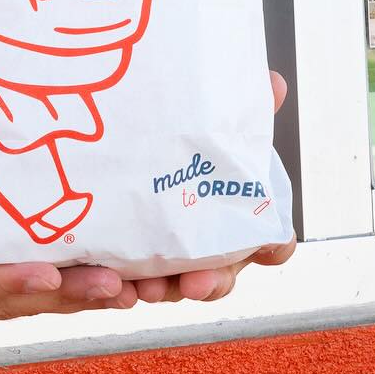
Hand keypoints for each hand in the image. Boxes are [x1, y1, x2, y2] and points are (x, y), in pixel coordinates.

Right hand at [0, 85, 139, 328]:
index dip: (3, 281)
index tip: (48, 274)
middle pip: (0, 306)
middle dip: (59, 296)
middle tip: (116, 285)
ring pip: (13, 309)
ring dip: (68, 300)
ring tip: (126, 289)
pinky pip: (8, 298)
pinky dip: (51, 292)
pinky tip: (96, 282)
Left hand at [127, 69, 295, 305]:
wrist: (100, 145)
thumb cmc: (166, 142)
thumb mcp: (199, 120)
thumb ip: (238, 107)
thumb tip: (273, 82)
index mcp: (228, 214)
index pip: (270, 241)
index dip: (273, 247)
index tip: (269, 249)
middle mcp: (203, 245)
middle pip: (222, 277)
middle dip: (213, 284)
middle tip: (197, 282)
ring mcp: (164, 259)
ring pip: (173, 288)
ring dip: (164, 291)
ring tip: (146, 287)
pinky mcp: (120, 263)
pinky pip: (122, 288)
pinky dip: (118, 289)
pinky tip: (111, 283)